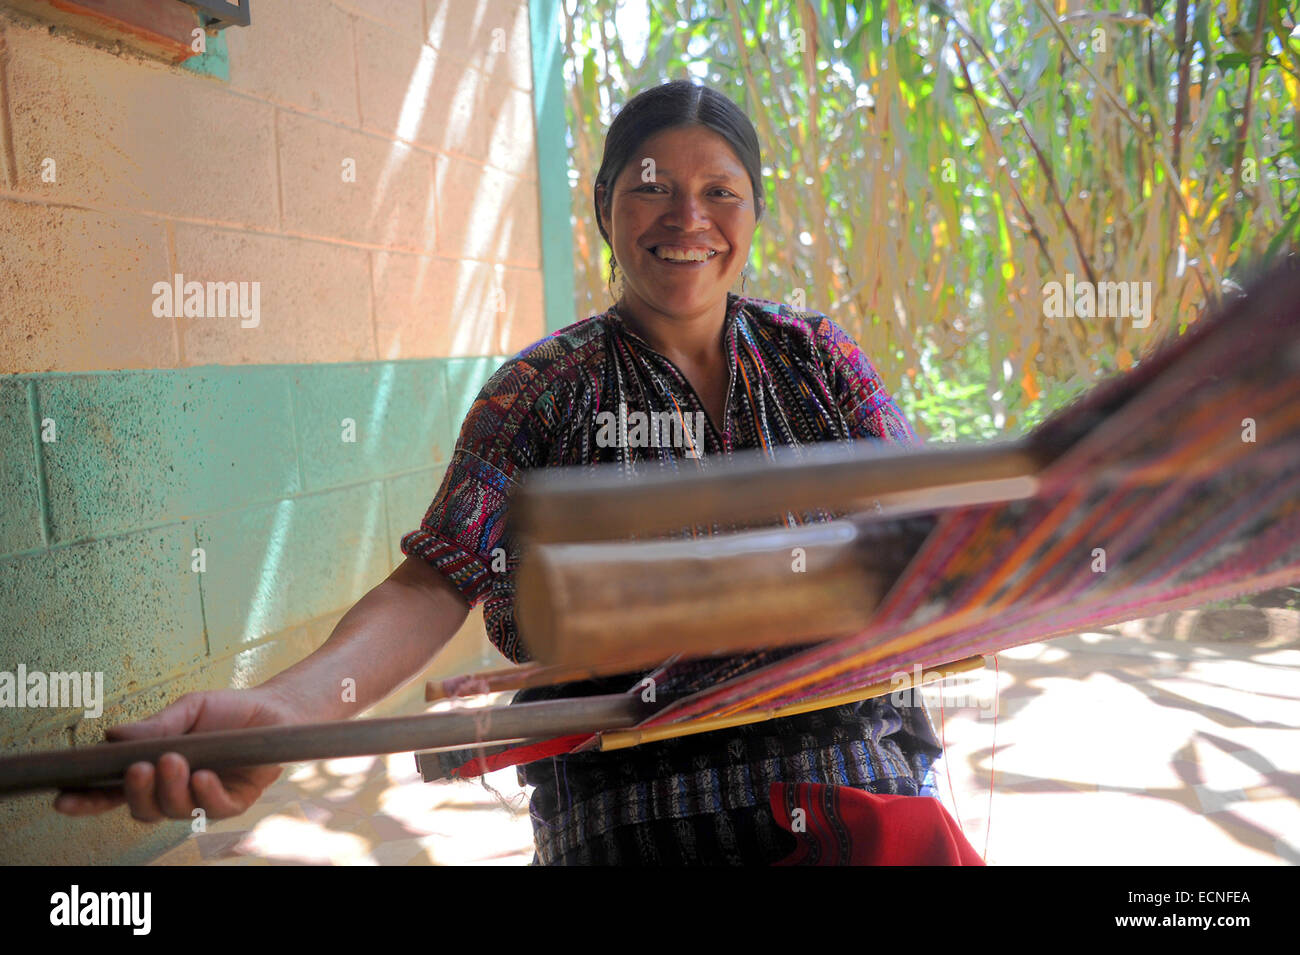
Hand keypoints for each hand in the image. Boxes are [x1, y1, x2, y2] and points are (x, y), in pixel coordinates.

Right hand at [53, 686, 303, 822]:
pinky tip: (204, 776)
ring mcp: (203, 799)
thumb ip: (156, 726)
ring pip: (174, 811)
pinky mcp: (235, 802)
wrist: (277, 709)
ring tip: (175, 761)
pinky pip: (214, 809)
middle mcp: (174, 791)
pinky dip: (205, 794)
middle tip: (139, 768)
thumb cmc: (228, 710)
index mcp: (154, 770)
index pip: (113, 791)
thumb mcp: (190, 709)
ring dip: (170, 789)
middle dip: (135, 793)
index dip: (87, 799)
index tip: (64, 799)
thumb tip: (112, 736)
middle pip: (140, 809)